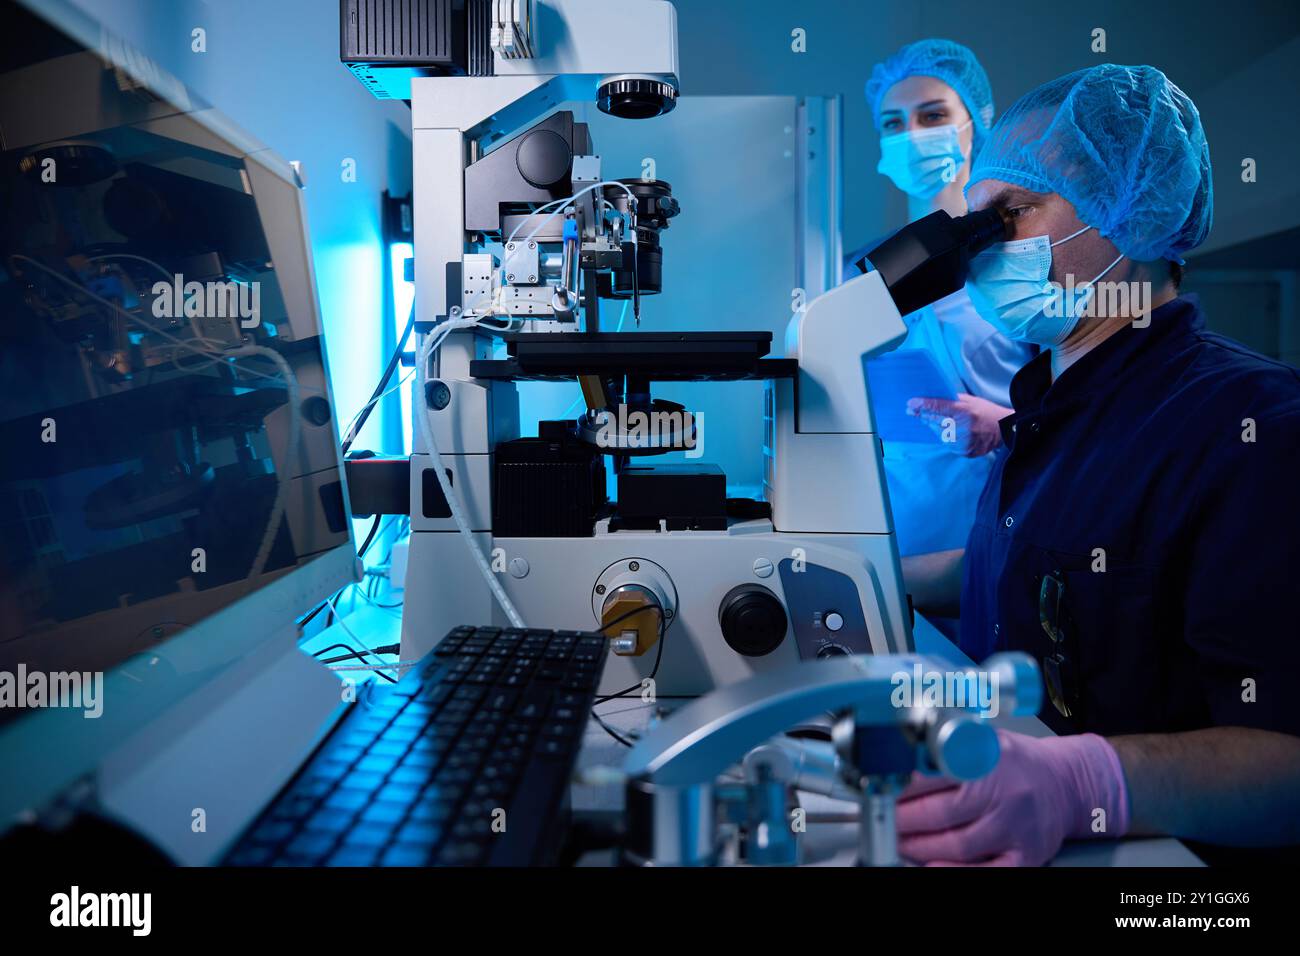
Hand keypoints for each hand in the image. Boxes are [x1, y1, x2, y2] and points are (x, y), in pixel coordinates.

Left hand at [896, 730, 1129, 865]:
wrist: (1066, 783)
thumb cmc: (1017, 762)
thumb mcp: (982, 741)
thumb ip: (946, 751)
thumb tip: (898, 764)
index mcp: (988, 759)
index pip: (933, 775)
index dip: (900, 787)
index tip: (882, 790)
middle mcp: (1005, 793)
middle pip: (940, 814)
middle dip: (903, 820)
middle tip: (885, 820)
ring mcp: (1016, 827)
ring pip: (957, 845)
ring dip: (921, 847)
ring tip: (901, 840)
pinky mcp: (1026, 855)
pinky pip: (986, 872)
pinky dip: (954, 872)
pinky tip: (932, 866)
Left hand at [906, 393, 1010, 456]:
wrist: (1004, 429)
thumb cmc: (984, 411)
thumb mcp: (970, 400)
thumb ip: (951, 400)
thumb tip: (929, 401)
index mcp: (965, 411)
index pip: (939, 407)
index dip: (923, 405)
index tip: (910, 404)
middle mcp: (964, 427)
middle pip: (935, 422)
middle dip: (924, 416)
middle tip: (912, 411)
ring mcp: (964, 441)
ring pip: (938, 434)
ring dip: (935, 427)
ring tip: (941, 421)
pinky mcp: (964, 452)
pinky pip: (947, 443)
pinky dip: (945, 437)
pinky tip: (950, 431)